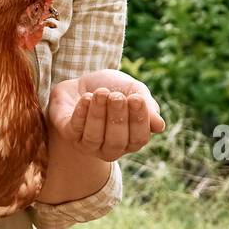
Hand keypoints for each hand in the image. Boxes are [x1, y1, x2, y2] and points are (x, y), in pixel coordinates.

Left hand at [47, 69, 165, 161]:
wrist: (83, 81)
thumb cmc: (113, 88)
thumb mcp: (134, 91)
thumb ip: (147, 106)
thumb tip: (159, 126)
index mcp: (131, 140)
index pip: (139, 138)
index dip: (139, 120)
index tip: (137, 98)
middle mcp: (110, 147)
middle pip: (117, 141)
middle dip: (118, 117)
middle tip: (116, 96)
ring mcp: (88, 144)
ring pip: (94, 137)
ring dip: (98, 114)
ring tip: (101, 93)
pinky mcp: (69, 134)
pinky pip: (75, 129)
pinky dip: (82, 113)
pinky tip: (87, 98)